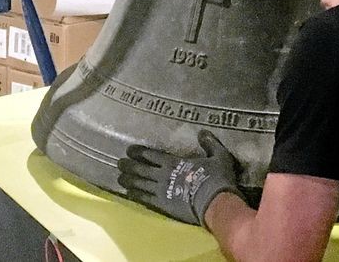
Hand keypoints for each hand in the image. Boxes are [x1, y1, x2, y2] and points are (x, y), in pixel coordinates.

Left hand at [117, 130, 241, 226]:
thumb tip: (203, 132)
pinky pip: (144, 199)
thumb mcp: (219, 157)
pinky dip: (135, 195)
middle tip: (120, 163)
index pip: (150, 154)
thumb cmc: (217, 179)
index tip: (129, 150)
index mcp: (173, 162)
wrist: (216, 203)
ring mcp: (161, 191)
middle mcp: (163, 175)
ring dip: (128, 180)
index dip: (138, 152)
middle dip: (128, 165)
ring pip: (138, 184)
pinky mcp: (163, 206)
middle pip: (140, 169)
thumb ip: (210, 144)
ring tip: (120, 178)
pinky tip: (128, 194)